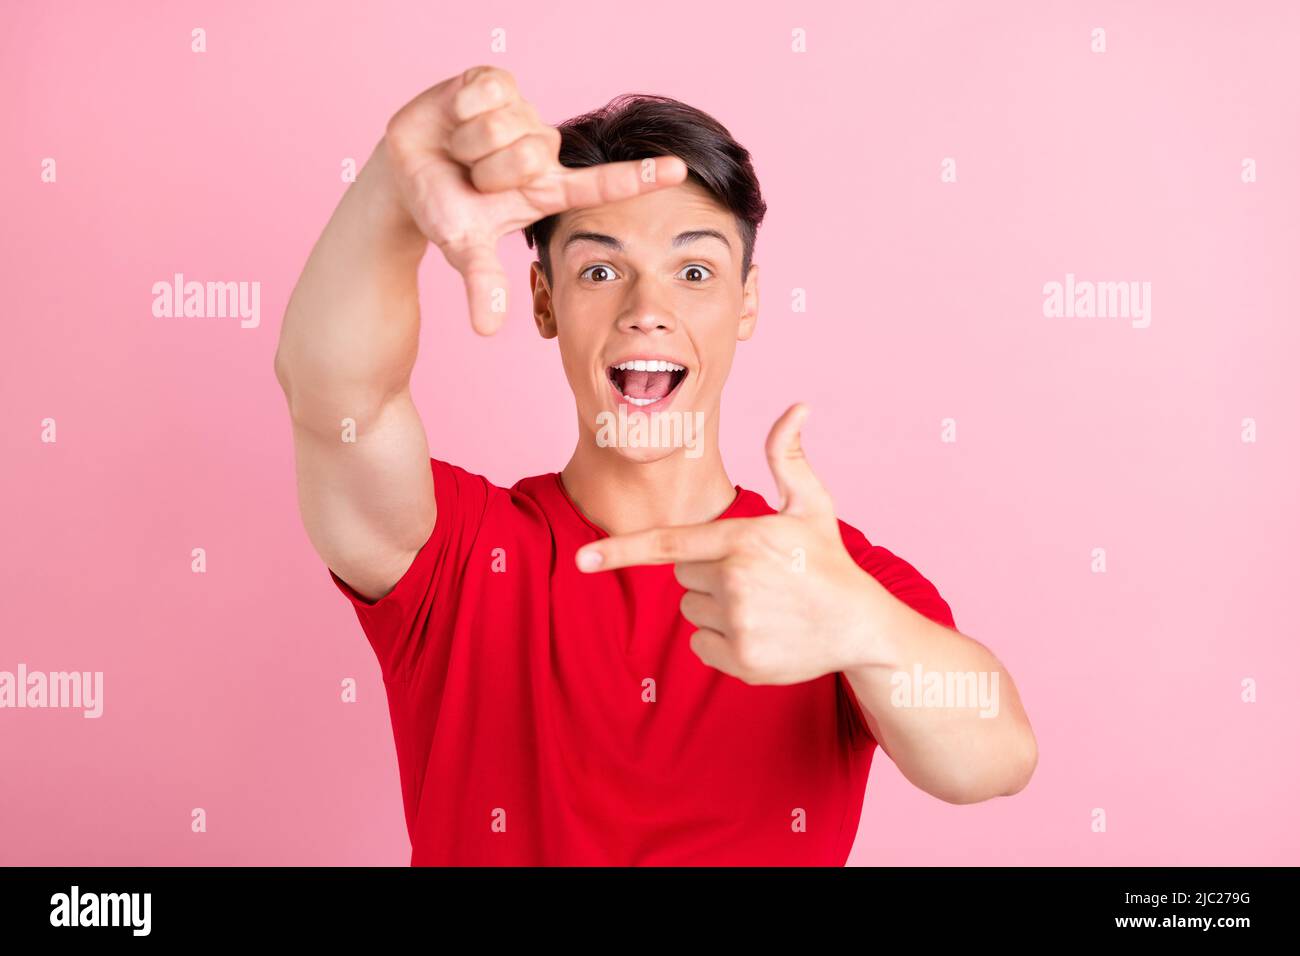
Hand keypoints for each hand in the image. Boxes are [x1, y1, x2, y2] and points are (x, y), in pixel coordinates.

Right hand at [383, 65, 688, 334]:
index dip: (640, 178)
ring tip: (460, 152)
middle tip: (472, 178)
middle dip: (490, 171)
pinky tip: (454, 118)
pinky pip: (486, 91)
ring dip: (469, 143)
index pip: (603, 184)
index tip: (680, 171)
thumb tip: (486, 329)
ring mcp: (522, 112)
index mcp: (549, 187)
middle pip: (530, 154)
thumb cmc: (446, 209)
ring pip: (503, 126)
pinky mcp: (497, 81)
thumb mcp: (465, 248)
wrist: (405, 173)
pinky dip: (458, 109)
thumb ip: (484, 284)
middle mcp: (543, 148)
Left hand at [575, 404, 884, 684]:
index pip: (668, 544)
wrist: (863, 627)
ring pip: (691, 610)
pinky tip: (761, 633)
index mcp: (743, 539)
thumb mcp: (812, 504)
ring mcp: (739, 624)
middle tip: (754, 577)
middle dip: (706, 572)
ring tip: (763, 605)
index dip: (619, 551)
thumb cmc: (830, 561)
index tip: (582, 560)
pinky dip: (722, 642)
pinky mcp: (743, 660)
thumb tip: (798, 407)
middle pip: (682, 574)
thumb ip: (789, 456)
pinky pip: (701, 645)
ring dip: (715, 608)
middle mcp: (735, 581)